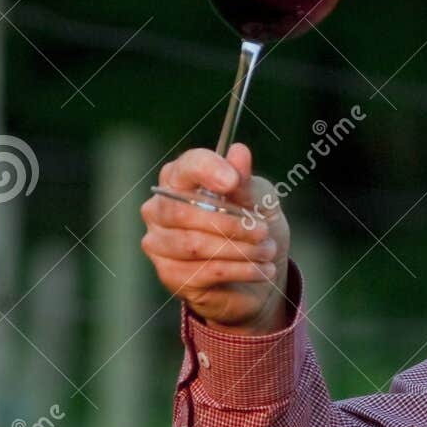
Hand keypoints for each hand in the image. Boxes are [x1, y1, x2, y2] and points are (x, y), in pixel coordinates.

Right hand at [139, 142, 291, 333]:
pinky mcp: (170, 274)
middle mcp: (160, 209)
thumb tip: (239, 152)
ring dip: (240, 249)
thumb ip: (246, 181)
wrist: (257, 274)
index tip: (233, 181)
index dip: (208, 170)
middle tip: (263, 231)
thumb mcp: (259, 201)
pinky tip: (261, 269)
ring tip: (267, 251)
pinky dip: (240, 270)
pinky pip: (205, 271)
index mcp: (180, 179)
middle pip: (184, 210)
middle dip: (231, 223)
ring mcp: (160, 242)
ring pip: (195, 245)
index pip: (186, 167)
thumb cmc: (252, 227)